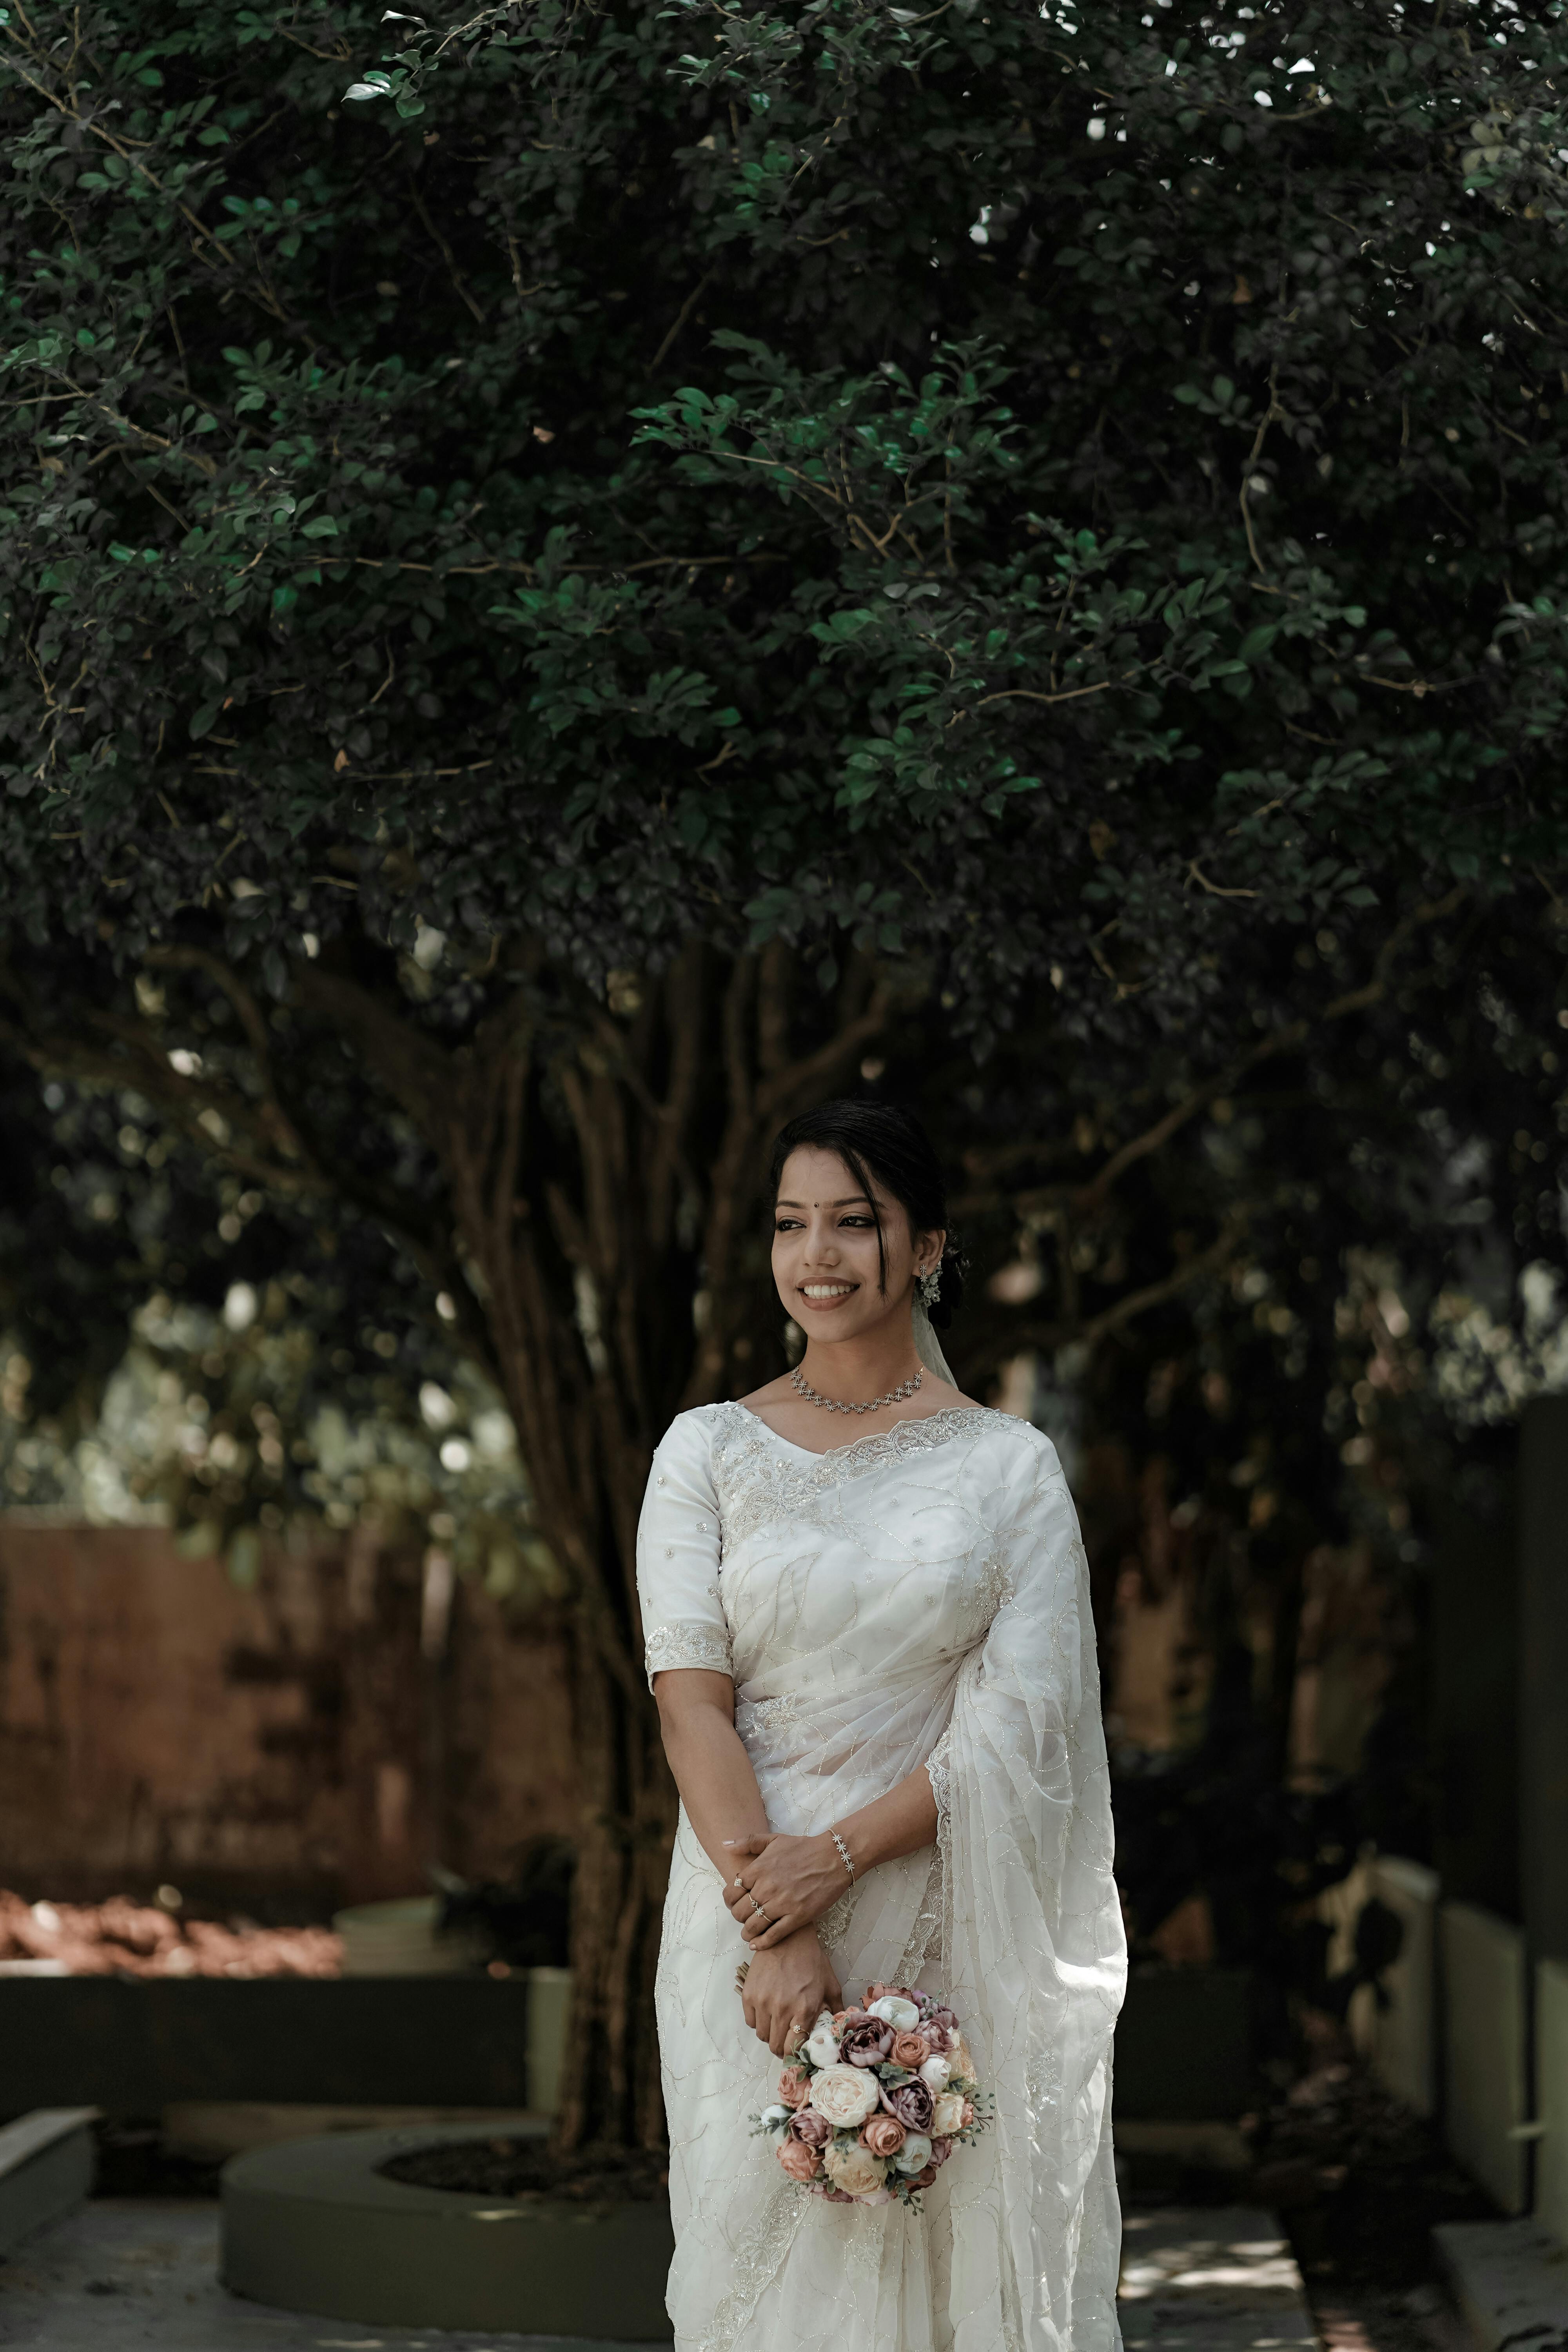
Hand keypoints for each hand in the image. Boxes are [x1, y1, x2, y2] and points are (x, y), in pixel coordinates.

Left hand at [723, 1829, 850, 1950]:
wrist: (834, 1857)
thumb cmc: (803, 1847)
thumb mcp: (773, 1839)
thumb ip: (747, 1842)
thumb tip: (724, 1846)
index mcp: (758, 1869)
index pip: (731, 1892)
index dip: (730, 1901)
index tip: (735, 1903)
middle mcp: (767, 1887)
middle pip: (740, 1911)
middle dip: (739, 1917)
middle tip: (744, 1917)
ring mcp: (782, 1903)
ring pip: (753, 1926)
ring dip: (747, 1932)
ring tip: (749, 1933)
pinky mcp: (798, 1916)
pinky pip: (774, 1935)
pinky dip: (762, 1943)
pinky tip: (756, 1945)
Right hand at [741, 1926, 842, 2057]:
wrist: (788, 1936)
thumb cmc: (811, 1960)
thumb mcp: (830, 1984)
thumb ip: (837, 2010)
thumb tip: (840, 2029)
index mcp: (804, 2009)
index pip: (794, 2048)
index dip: (794, 2054)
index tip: (796, 2051)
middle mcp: (782, 2009)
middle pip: (775, 2045)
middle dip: (781, 2047)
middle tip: (785, 2041)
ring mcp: (763, 2002)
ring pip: (762, 2035)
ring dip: (769, 2034)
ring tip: (777, 2025)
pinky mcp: (749, 1994)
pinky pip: (750, 2021)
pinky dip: (757, 2021)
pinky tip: (766, 2013)